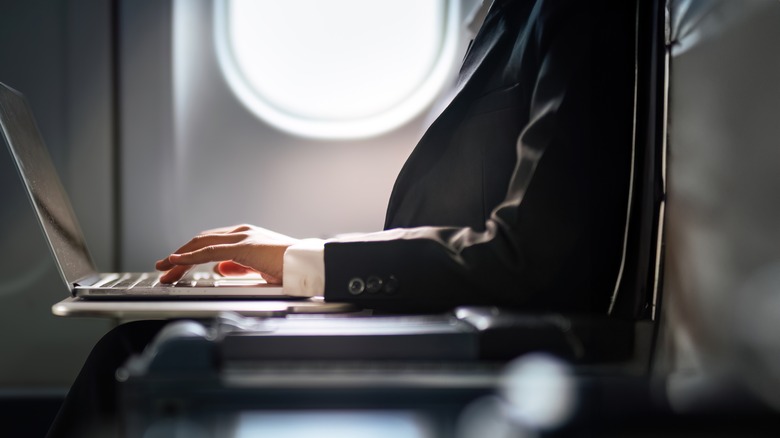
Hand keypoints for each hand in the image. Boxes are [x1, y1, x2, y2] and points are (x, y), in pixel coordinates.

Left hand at [155, 224, 298, 283]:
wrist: (307, 264)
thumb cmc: (290, 267)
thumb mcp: (259, 268)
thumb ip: (239, 266)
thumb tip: (220, 268)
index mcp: (246, 236)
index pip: (209, 242)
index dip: (189, 253)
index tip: (174, 265)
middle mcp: (241, 232)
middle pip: (200, 241)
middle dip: (178, 255)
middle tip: (163, 269)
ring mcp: (241, 237)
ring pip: (200, 244)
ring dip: (179, 257)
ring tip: (164, 268)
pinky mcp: (243, 246)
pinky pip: (209, 251)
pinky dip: (189, 257)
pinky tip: (177, 262)